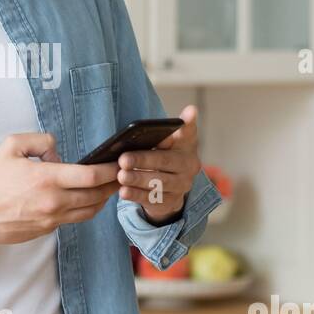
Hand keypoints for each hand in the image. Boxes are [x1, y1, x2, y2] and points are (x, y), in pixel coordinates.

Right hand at [0, 132, 120, 244]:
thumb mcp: (11, 146)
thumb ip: (40, 140)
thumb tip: (58, 152)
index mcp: (47, 178)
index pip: (92, 176)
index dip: (111, 170)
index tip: (119, 162)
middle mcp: (54, 201)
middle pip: (97, 195)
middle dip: (114, 184)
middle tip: (123, 174)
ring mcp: (52, 218)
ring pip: (90, 211)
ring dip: (103, 199)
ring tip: (109, 187)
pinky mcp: (48, 229)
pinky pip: (74, 219)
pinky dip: (86, 208)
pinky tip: (87, 199)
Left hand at [116, 105, 201, 226]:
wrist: (171, 188)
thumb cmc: (168, 157)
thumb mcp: (175, 142)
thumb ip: (180, 127)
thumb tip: (192, 110)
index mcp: (188, 150)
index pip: (184, 138)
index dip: (179, 133)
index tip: (176, 126)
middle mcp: (188, 171)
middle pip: (165, 163)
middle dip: (143, 161)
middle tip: (123, 159)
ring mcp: (179, 189)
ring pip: (157, 183)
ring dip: (137, 179)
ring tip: (121, 176)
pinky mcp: (168, 204)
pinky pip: (151, 200)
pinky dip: (136, 195)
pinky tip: (123, 191)